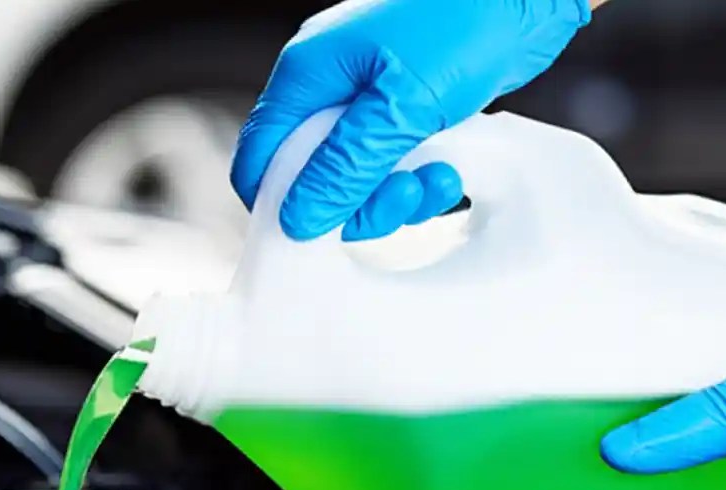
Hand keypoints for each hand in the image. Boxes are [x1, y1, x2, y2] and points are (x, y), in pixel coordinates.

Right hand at [231, 0, 589, 241]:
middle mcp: (330, 84)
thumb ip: (346, 168)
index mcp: (308, 73)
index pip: (260, 153)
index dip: (278, 199)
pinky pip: (391, 163)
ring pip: (356, 176)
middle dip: (355, 201)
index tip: (314, 232)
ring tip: (436, 181)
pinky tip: (448, 170)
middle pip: (312, 174)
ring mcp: (367, 96)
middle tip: (399, 200)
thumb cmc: (465, 20)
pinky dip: (417, 177)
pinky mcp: (404, 107)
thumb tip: (298, 217)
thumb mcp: (400, 107)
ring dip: (394, 195)